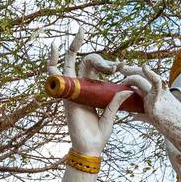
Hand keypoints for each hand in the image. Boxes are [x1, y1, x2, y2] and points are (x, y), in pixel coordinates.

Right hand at [48, 26, 132, 156]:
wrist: (90, 147)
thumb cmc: (99, 134)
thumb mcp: (111, 114)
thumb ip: (116, 101)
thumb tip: (128, 88)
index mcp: (91, 90)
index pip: (93, 68)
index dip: (106, 63)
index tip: (120, 66)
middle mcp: (79, 88)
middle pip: (80, 61)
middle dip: (83, 48)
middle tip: (84, 34)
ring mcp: (71, 91)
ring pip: (67, 64)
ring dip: (70, 49)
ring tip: (74, 34)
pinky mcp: (66, 97)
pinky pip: (56, 78)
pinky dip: (53, 64)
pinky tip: (53, 50)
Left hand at [86, 58, 180, 151]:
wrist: (180, 128)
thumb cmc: (168, 124)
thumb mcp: (152, 118)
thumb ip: (141, 115)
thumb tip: (132, 116)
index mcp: (155, 92)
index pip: (142, 78)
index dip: (132, 74)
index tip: (122, 74)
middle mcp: (157, 89)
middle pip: (141, 74)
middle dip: (130, 70)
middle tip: (119, 68)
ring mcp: (158, 92)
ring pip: (143, 77)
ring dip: (131, 76)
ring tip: (121, 80)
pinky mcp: (160, 97)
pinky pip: (156, 82)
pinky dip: (151, 74)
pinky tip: (145, 68)